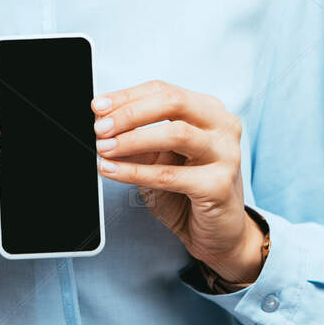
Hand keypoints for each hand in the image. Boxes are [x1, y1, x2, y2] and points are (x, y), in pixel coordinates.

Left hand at [92, 79, 263, 283]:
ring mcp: (225, 154)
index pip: (163, 91)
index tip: (98, 106)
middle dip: (130, 113)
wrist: (218, 233)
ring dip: (132, 139)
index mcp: (208, 111)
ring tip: (103, 148)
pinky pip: (169, 175)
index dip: (127, 96)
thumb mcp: (158, 158)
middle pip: (173, 102)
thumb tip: (102, 123)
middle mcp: (223, 126)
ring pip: (175, 134)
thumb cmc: (189, 191)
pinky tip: (112, 170)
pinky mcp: (218, 185)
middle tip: (100, 127)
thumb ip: (136, 138)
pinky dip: (135, 172)